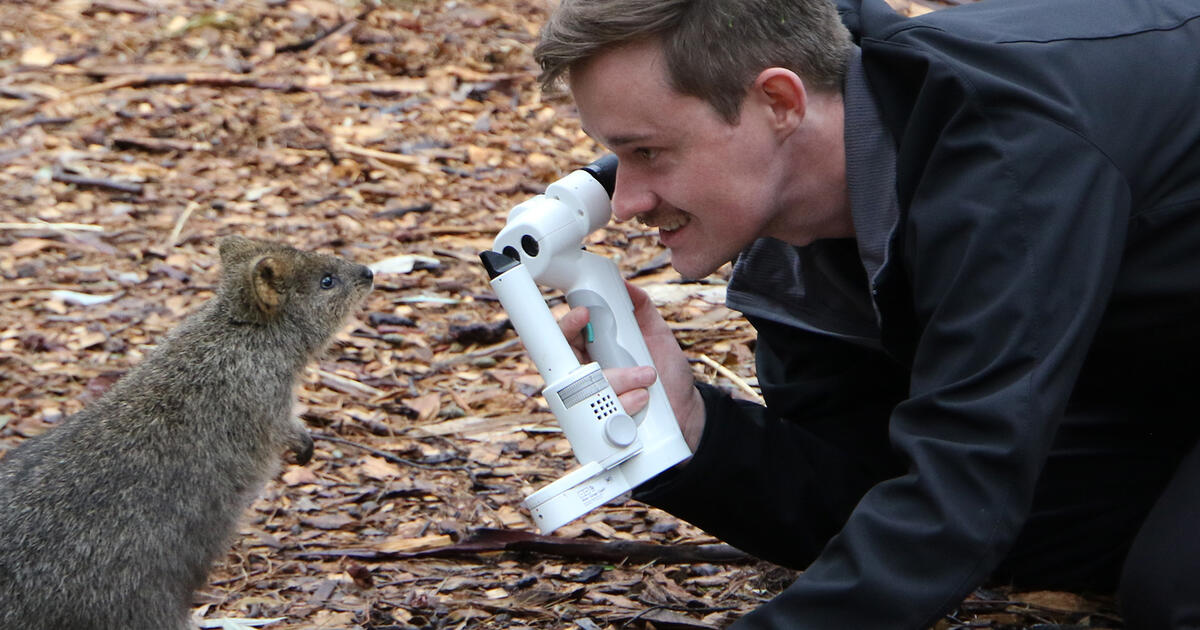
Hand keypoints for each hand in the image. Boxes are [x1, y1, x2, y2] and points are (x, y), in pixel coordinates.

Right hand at [559, 282, 705, 449]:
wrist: (686, 409)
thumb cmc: (666, 372)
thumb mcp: (657, 334)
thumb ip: (641, 308)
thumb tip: (627, 286)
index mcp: (595, 350)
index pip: (569, 334)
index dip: (569, 323)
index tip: (584, 313)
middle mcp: (589, 373)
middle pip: (563, 360)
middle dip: (580, 350)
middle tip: (601, 346)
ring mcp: (594, 399)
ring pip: (583, 387)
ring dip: (618, 378)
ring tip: (647, 376)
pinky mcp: (603, 422)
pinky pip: (599, 414)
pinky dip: (624, 403)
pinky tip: (642, 400)